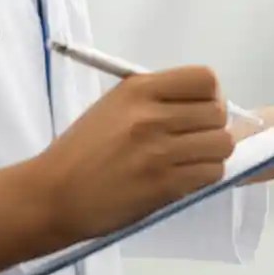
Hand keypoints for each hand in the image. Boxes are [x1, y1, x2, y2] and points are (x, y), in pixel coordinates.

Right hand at [33, 66, 233, 243]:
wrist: (52, 195)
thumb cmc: (82, 151)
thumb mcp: (115, 107)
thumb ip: (158, 100)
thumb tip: (207, 105)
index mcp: (138, 90)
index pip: (205, 79)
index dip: (210, 95)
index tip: (198, 110)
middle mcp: (151, 116)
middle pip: (218, 113)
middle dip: (212, 127)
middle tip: (193, 140)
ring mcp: (159, 151)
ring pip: (222, 144)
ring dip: (211, 155)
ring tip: (189, 161)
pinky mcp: (164, 184)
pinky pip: (211, 173)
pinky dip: (204, 177)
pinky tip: (183, 179)